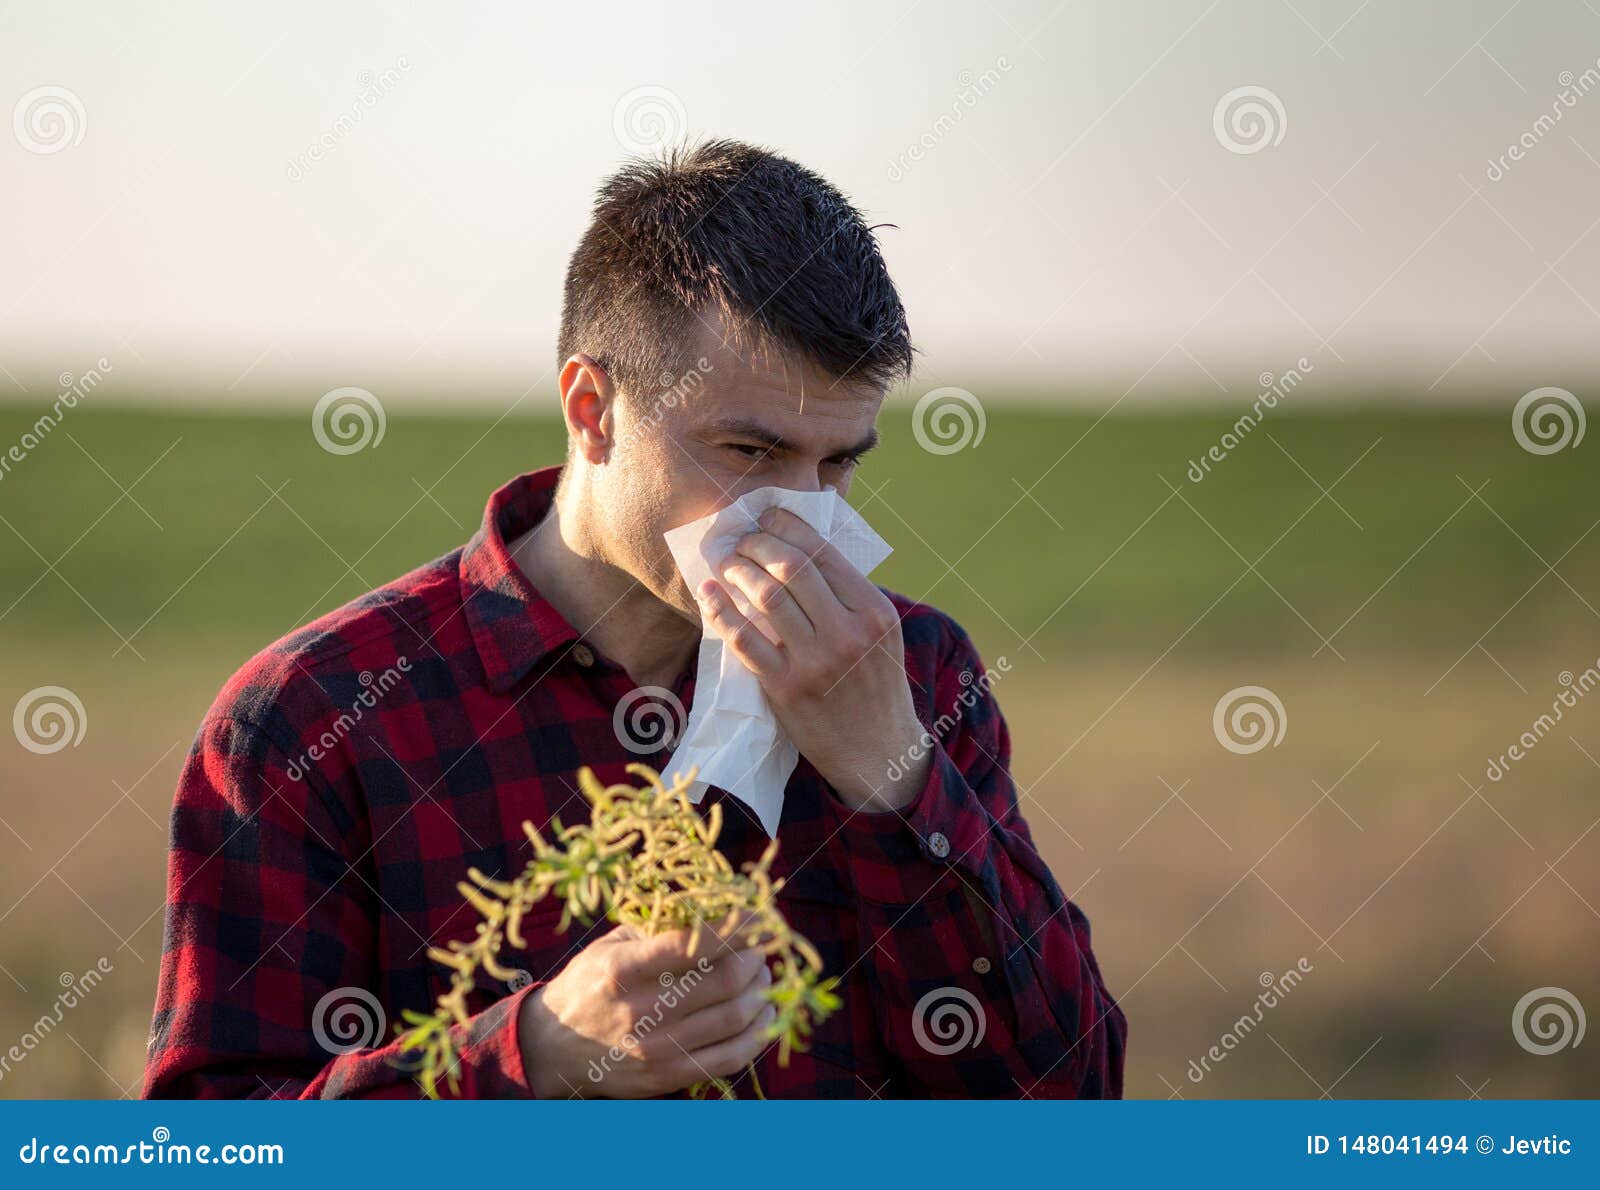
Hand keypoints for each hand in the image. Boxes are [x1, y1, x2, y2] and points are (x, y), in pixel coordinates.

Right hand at [518, 919, 773, 1098]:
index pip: (695, 943)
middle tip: (762, 946)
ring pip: (735, 1018)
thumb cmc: (589, 983)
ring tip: (764, 976)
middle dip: (756, 957)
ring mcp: (657, 1049)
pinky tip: (763, 1012)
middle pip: (726, 981)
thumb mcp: (612, 945)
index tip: (761, 913)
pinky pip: (730, 1057)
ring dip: (762, 992)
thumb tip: (720, 911)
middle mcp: (641, 1011)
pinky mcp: (667, 1076)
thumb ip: (661, 930)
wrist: (552, 1047)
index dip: (738, 925)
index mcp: (624, 969)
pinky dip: (757, 1033)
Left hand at [697, 506, 930, 812]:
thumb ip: (849, 592)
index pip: (824, 553)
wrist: (878, 751)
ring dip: (738, 571)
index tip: (766, 516)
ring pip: (767, 597)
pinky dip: (722, 611)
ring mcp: (816, 662)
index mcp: (874, 611)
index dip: (787, 526)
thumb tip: (804, 543)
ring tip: (726, 562)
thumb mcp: (880, 632)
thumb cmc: (875, 684)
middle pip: (792, 568)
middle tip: (740, 538)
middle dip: (757, 543)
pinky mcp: (786, 688)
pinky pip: (745, 640)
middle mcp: (848, 633)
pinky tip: (709, 594)